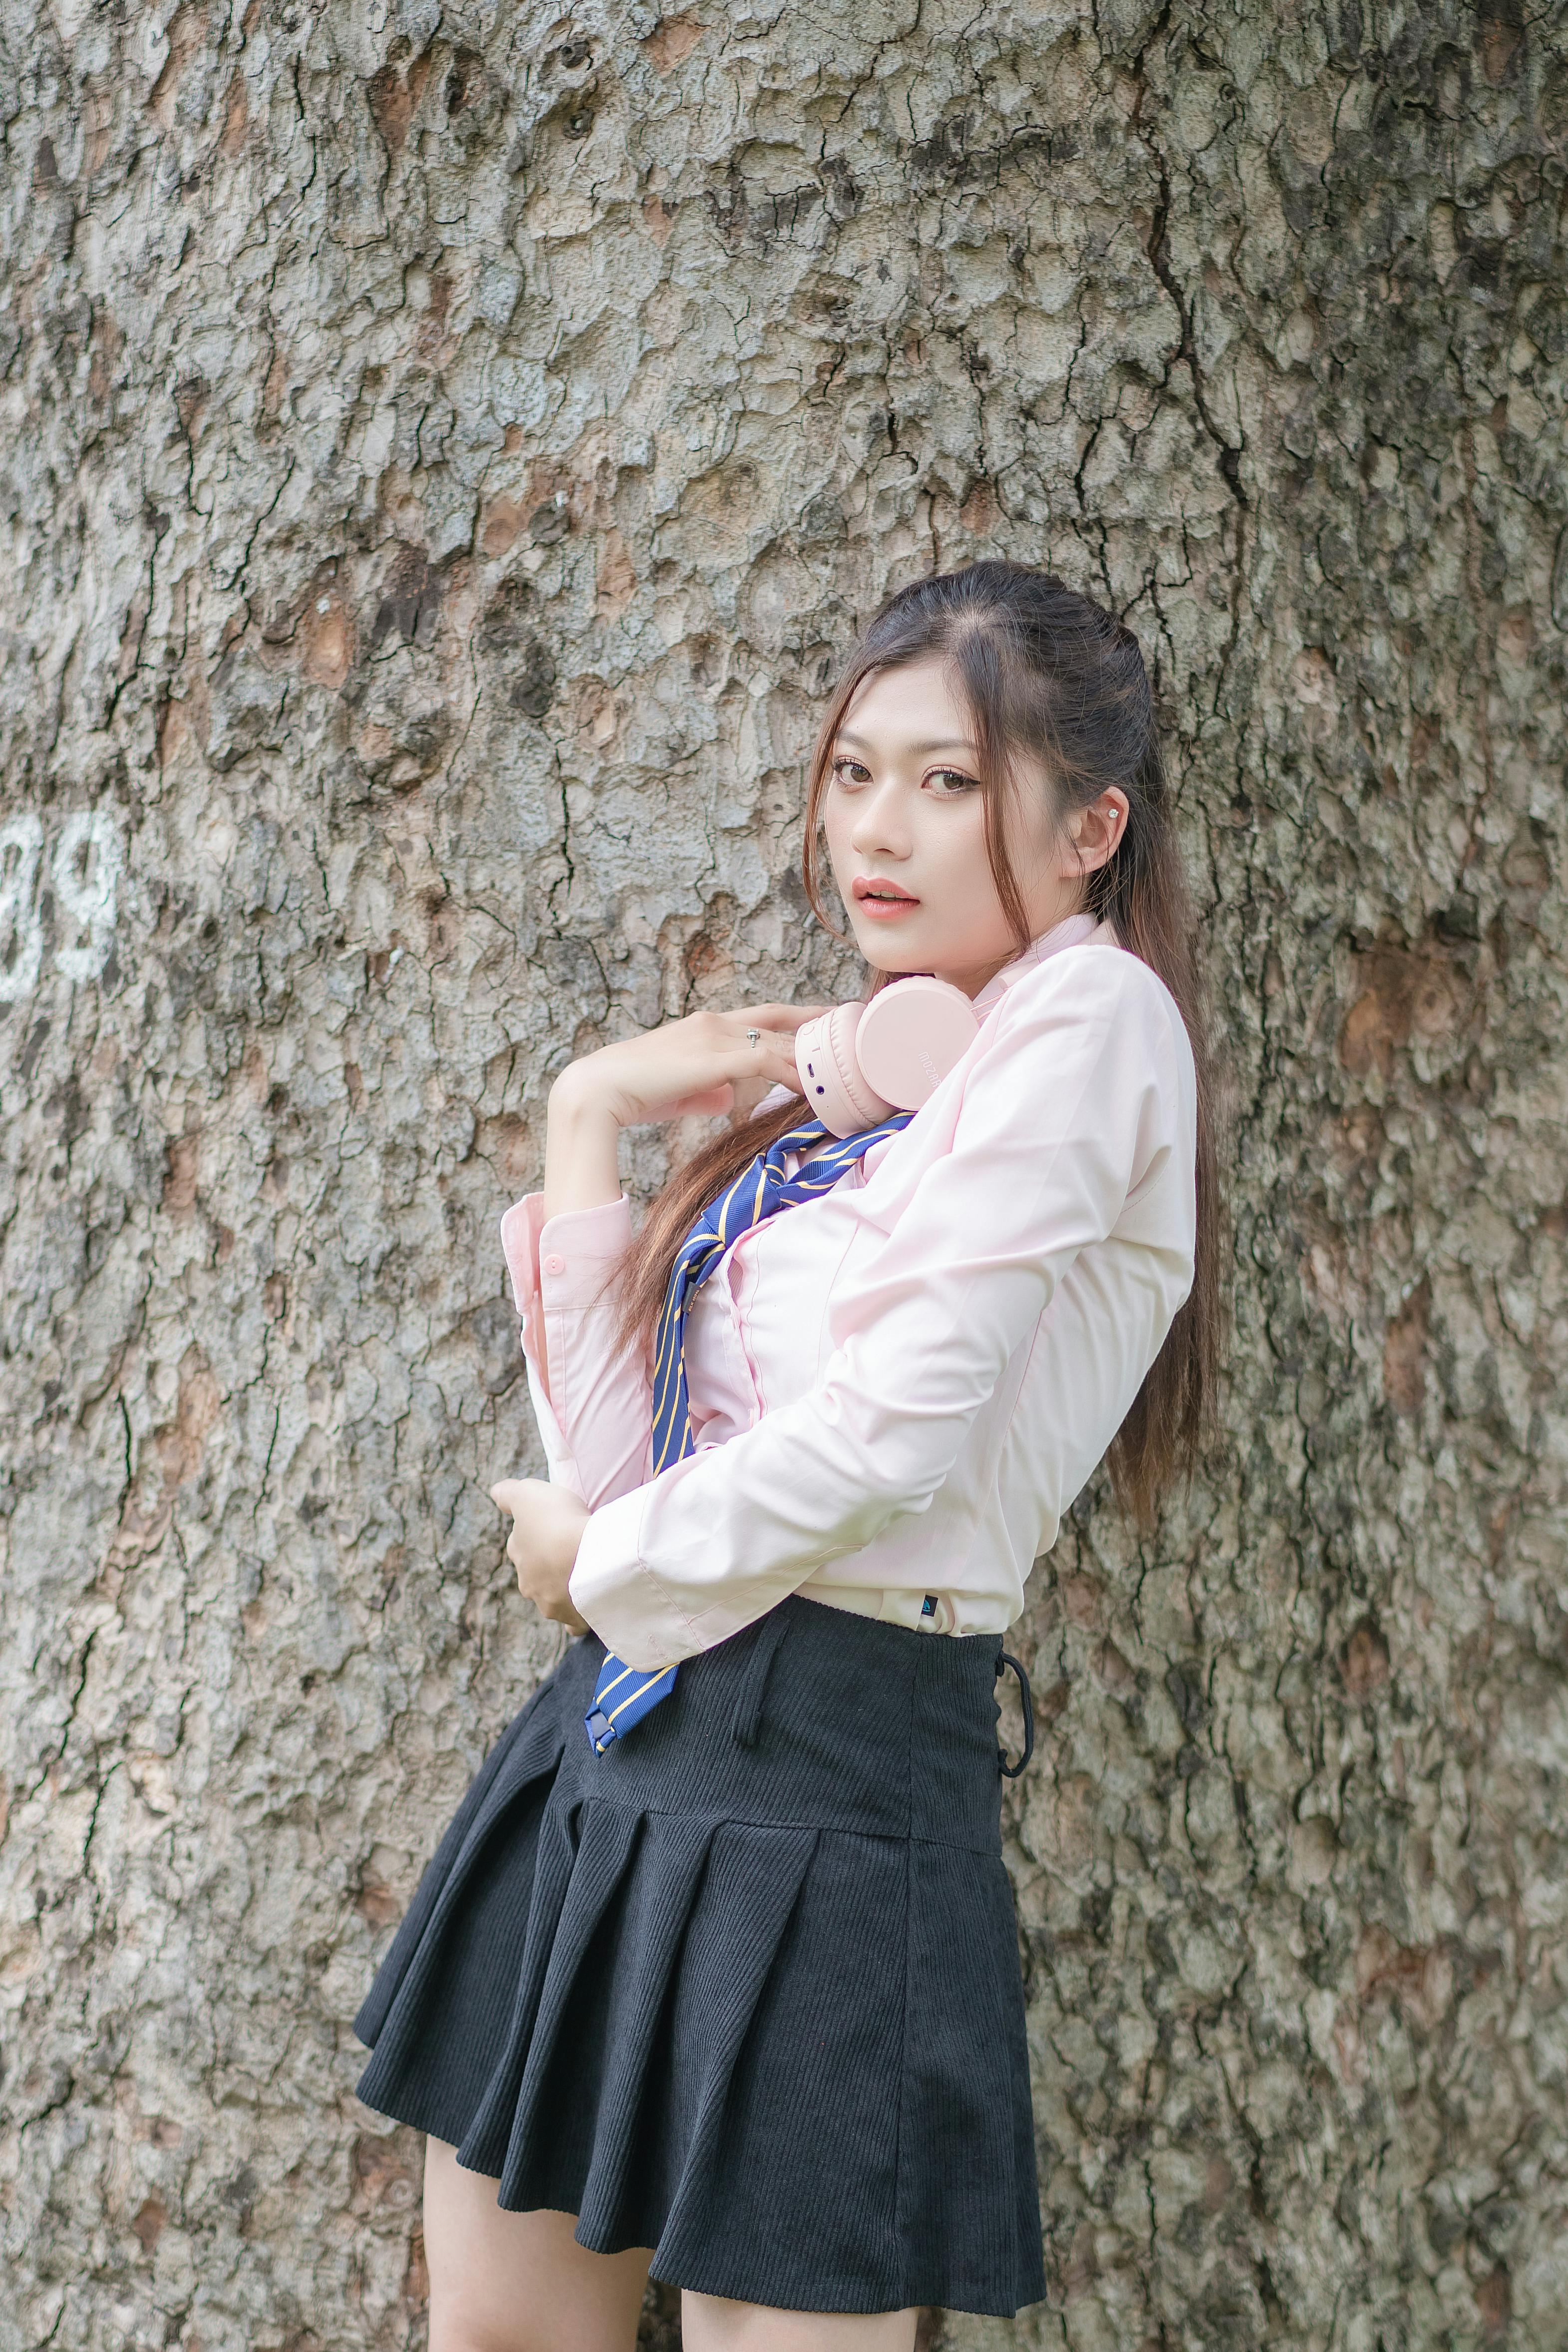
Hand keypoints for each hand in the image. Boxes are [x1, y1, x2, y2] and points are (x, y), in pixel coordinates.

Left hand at [491, 1477, 591, 1633]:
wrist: (588, 1557)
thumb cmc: (558, 1522)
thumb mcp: (528, 1494)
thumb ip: (508, 1493)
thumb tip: (494, 1492)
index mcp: (518, 1552)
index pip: (520, 1544)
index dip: (537, 1534)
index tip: (554, 1527)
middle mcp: (528, 1582)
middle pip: (537, 1573)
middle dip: (550, 1566)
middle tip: (573, 1551)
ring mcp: (550, 1603)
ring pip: (553, 1598)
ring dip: (565, 1589)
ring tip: (586, 1577)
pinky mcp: (573, 1617)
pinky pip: (574, 1621)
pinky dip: (579, 1616)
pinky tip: (589, 1608)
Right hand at [550, 1002, 826, 1130]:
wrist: (597, 1091)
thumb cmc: (634, 1092)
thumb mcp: (681, 1090)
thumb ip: (708, 1090)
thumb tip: (727, 1099)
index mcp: (707, 1028)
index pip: (765, 1017)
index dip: (799, 1019)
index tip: (828, 1023)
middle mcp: (715, 1024)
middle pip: (779, 1021)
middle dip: (818, 1026)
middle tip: (852, 1030)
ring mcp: (714, 1038)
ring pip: (776, 1042)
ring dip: (811, 1056)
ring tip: (843, 1065)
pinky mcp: (713, 1060)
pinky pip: (765, 1063)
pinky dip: (790, 1074)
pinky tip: (811, 1087)